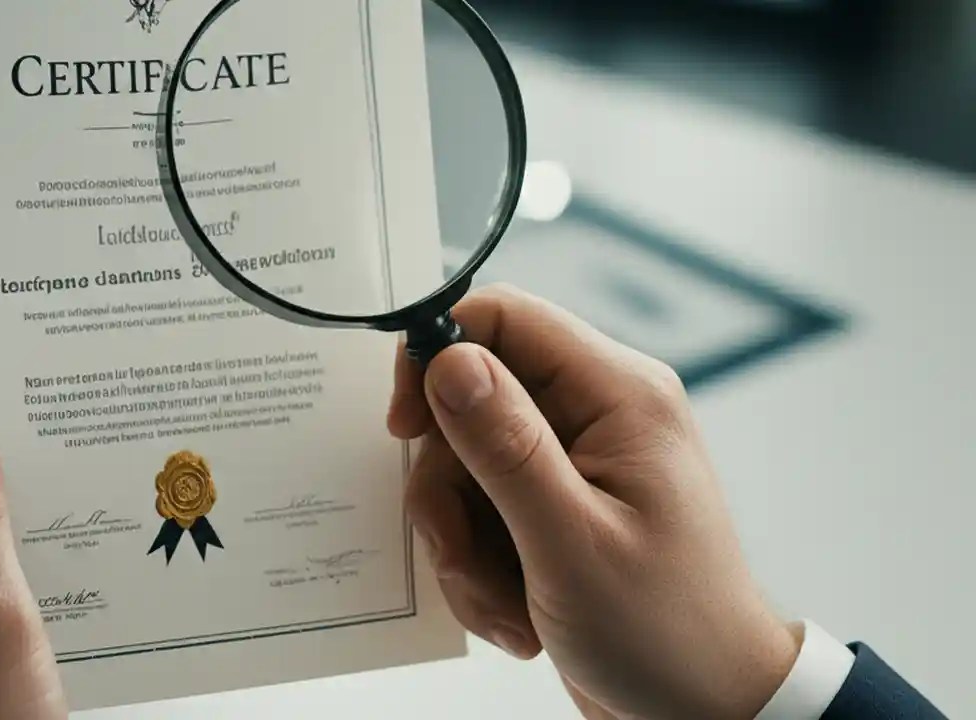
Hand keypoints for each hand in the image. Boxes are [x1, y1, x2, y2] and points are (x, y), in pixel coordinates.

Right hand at [389, 285, 798, 719]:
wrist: (706, 710)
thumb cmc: (668, 633)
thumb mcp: (571, 542)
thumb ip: (506, 446)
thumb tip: (449, 361)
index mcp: (619, 395)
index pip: (505, 318)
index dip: (439, 357)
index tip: (405, 429)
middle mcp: (597, 414)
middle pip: (470, 402)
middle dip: (450, 489)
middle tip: (465, 553)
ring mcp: (574, 462)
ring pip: (465, 464)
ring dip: (463, 542)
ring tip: (504, 603)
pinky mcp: (556, 505)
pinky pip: (481, 508)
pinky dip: (479, 564)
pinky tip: (516, 611)